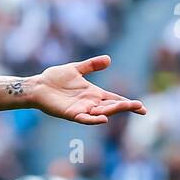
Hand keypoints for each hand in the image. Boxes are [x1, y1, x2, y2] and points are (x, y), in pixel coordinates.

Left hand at [32, 55, 146, 124]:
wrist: (37, 85)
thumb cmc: (55, 78)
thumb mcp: (76, 68)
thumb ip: (92, 65)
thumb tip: (108, 59)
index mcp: (94, 94)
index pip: (115, 100)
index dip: (128, 103)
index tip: (142, 108)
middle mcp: (90, 103)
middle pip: (112, 107)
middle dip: (126, 107)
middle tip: (140, 107)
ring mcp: (82, 109)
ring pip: (102, 112)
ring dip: (114, 111)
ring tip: (127, 107)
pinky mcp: (71, 114)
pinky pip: (85, 119)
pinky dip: (94, 120)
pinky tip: (103, 118)